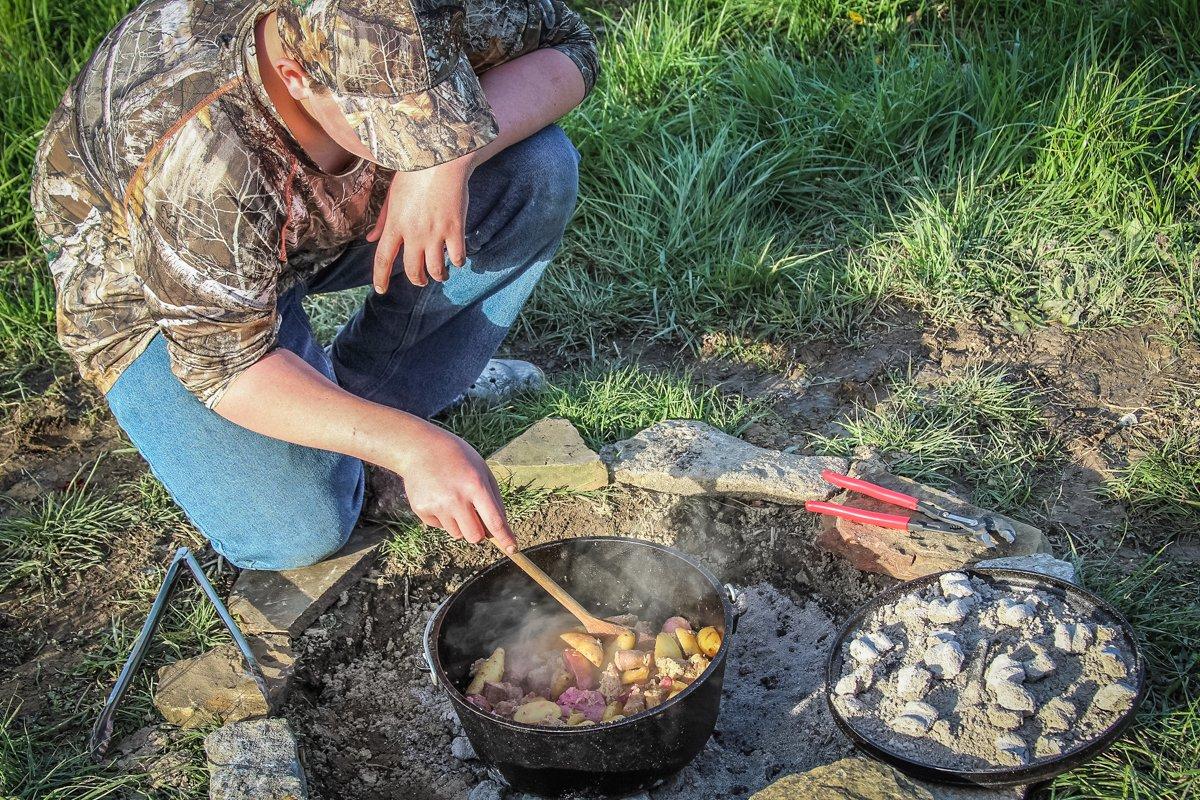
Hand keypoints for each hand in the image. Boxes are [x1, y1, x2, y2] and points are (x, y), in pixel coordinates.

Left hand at [366, 155, 472, 291]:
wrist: (442, 158)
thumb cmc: (415, 173)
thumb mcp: (392, 194)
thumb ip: (383, 220)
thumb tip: (371, 239)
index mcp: (395, 224)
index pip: (383, 259)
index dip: (380, 278)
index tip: (381, 290)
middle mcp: (413, 233)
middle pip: (412, 270)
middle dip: (416, 280)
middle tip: (421, 280)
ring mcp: (435, 233)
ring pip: (436, 270)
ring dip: (439, 276)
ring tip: (442, 275)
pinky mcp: (455, 229)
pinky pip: (457, 257)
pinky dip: (457, 262)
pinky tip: (457, 259)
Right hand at [392, 420, 516, 552]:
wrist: (420, 448)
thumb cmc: (459, 458)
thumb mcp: (482, 470)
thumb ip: (494, 499)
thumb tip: (501, 529)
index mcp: (475, 485)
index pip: (494, 521)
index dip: (505, 538)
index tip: (513, 549)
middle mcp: (456, 498)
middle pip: (475, 537)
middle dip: (479, 533)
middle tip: (474, 515)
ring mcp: (436, 505)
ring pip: (457, 534)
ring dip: (460, 524)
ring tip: (452, 499)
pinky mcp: (421, 509)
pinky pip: (439, 527)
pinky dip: (442, 518)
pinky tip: (438, 496)